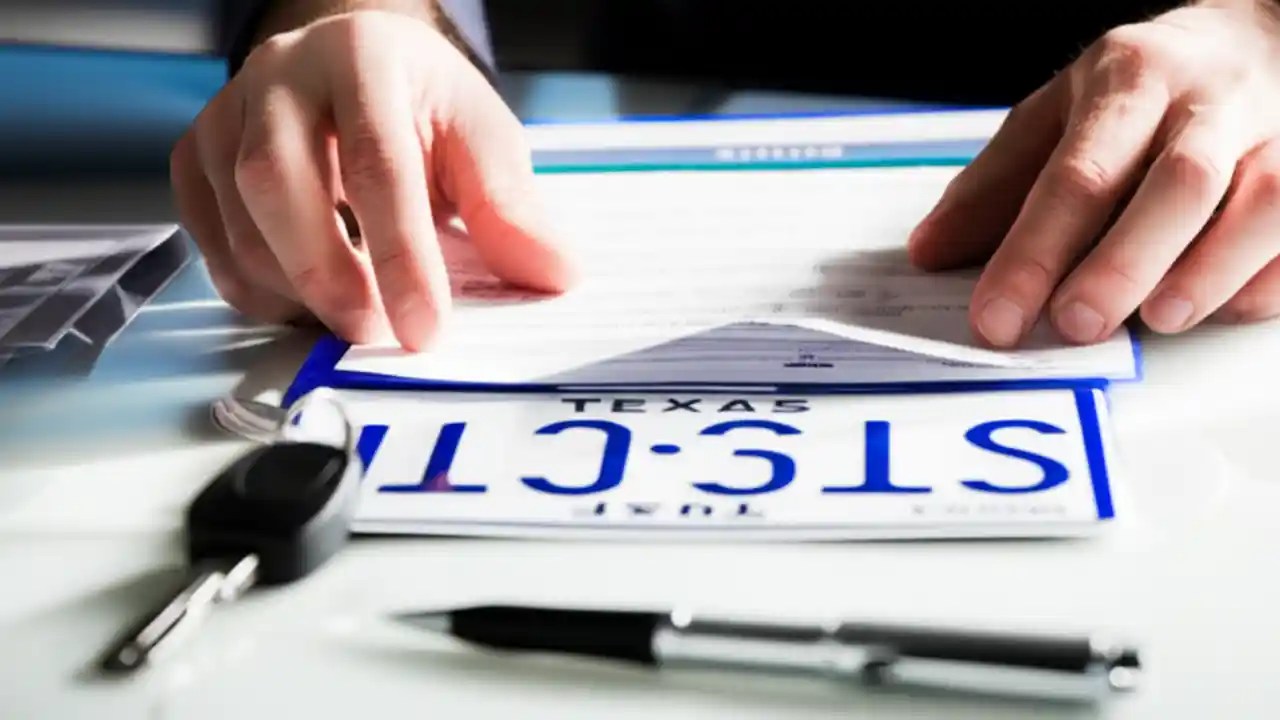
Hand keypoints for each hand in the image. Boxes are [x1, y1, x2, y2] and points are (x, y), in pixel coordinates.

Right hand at [170, 10, 576, 349]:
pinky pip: (210, 242)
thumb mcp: (480, 136)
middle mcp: (280, 75)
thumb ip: (510, 204)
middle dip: (328, 277)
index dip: (402, 256)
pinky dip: (259, 290)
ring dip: (296, 291)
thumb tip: (552, 272)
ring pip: (236, 221)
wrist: (350, 65)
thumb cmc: (417, 102)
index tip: (426, 329)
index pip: (378, 163)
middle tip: (376, 333)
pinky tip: (309, 297)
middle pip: (277, 184)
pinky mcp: (194, 156)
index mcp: (363, 57)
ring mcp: (226, 114)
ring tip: (354, 315)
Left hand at [908, 1, 1279, 346]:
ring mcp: (1277, 134)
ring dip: (1207, 270)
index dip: (1032, 254)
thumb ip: (995, 186)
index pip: (1075, 174)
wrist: (1259, 36)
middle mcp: (1208, 103)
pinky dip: (1264, 277)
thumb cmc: (1144, 91)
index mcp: (1129, 82)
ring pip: (1262, 202)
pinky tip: (1226, 308)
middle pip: (1175, 184)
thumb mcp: (1056, 115)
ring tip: (1157, 320)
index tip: (996, 319)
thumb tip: (930, 252)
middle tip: (1075, 324)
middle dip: (1122, 262)